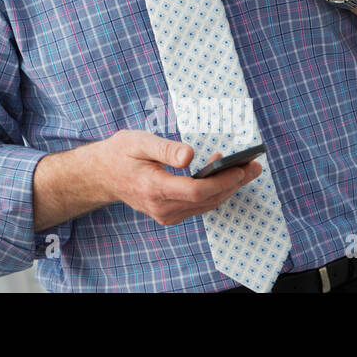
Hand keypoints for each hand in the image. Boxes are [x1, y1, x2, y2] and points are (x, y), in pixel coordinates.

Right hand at [98, 130, 261, 225]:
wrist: (102, 175)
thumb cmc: (120, 153)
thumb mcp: (139, 141)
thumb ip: (165, 148)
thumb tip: (191, 155)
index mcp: (153, 188)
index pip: (197, 190)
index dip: (223, 180)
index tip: (241, 166)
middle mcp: (161, 208)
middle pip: (207, 200)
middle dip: (234, 183)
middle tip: (254, 166)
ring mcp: (165, 215)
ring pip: (206, 205)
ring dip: (228, 189)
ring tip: (245, 170)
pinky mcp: (169, 215)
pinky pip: (199, 207)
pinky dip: (214, 193)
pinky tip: (223, 177)